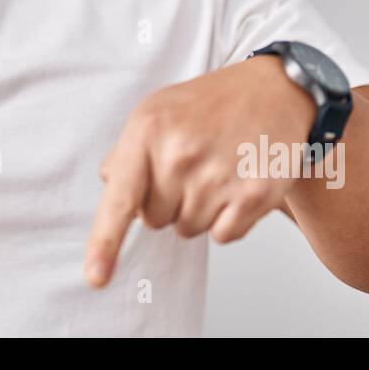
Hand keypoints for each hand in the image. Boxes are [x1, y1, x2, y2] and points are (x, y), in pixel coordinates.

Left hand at [83, 55, 314, 286]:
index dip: (105, 243)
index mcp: (148, 131)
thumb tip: (110, 185)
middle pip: (154, 219)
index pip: (121, 199)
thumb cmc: (209, 104)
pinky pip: (222, 235)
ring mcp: (218, 175)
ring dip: (199, 209)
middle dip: (168, 200)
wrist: (273, 91)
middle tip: (191, 165)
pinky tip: (236, 184)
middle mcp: (181, 154)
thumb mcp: (156, 110)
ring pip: (188, 229)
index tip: (95, 278)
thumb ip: (126, 151)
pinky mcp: (253, 194)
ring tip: (215, 169)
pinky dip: (228, 219)